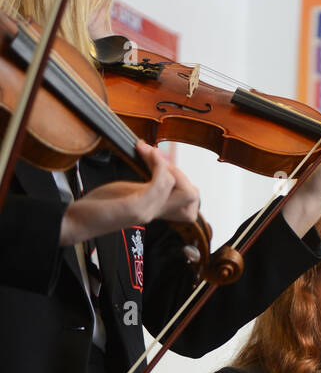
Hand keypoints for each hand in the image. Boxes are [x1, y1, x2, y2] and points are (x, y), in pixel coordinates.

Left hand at [59, 142, 199, 245]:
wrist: (76, 222)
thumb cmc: (97, 207)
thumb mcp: (127, 193)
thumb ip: (146, 187)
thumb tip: (159, 171)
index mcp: (155, 209)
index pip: (190, 203)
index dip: (183, 179)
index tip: (160, 164)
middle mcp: (155, 212)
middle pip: (193, 197)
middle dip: (180, 170)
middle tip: (155, 157)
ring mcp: (148, 211)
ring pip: (184, 189)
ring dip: (166, 161)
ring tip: (146, 150)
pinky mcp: (136, 208)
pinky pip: (162, 183)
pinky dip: (157, 162)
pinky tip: (142, 152)